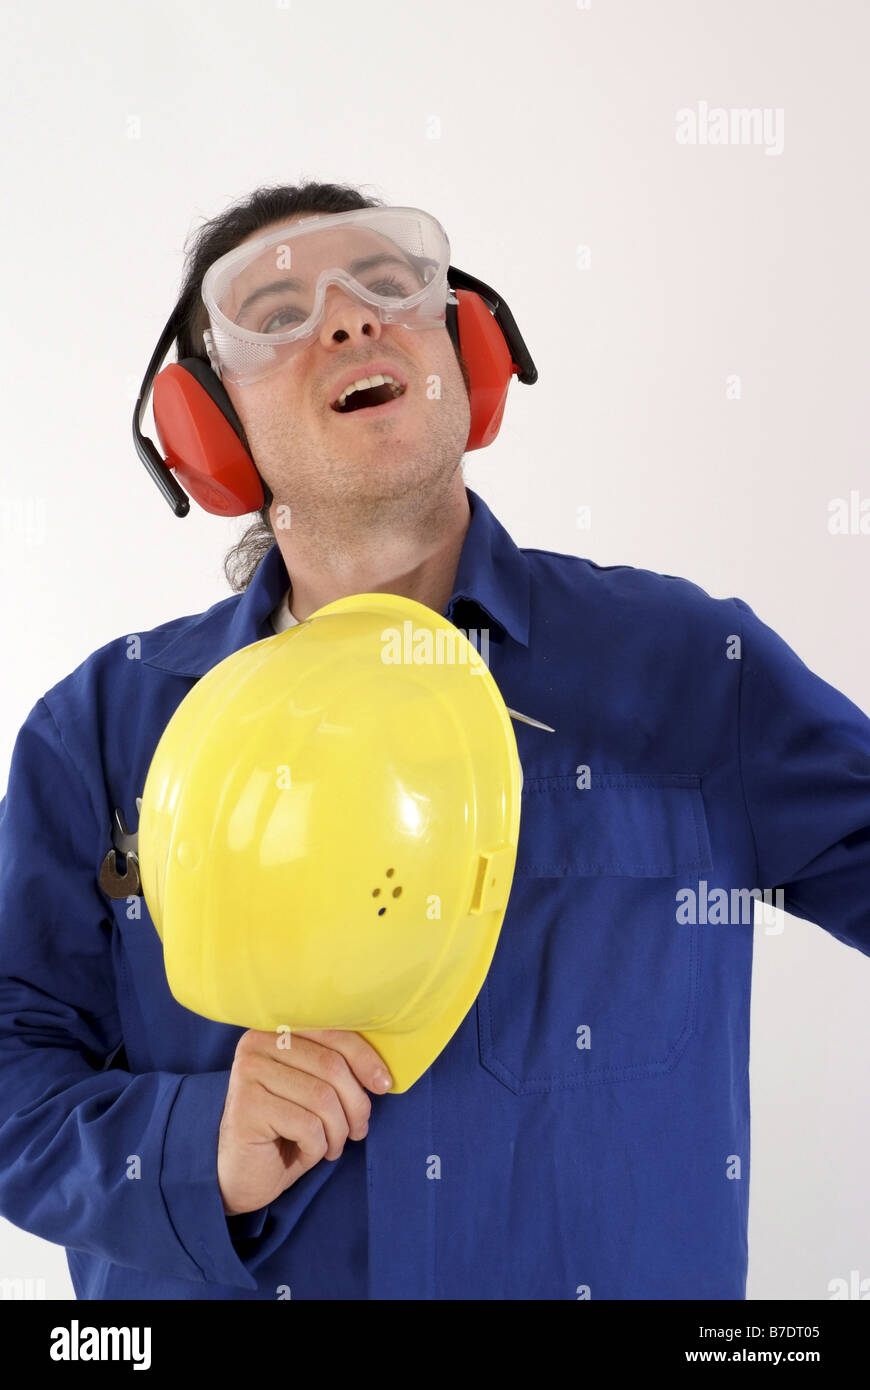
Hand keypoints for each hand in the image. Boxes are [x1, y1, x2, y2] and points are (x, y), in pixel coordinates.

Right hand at [216, 1027, 391, 1215]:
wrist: (240, 1175)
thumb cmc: (285, 1131)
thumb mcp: (314, 1090)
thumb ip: (336, 1068)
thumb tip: (382, 1073)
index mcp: (276, 1029)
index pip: (332, 1031)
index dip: (365, 1058)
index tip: (384, 1085)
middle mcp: (257, 1043)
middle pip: (331, 1066)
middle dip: (356, 1105)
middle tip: (358, 1130)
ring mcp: (247, 1074)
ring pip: (323, 1099)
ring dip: (338, 1131)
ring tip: (332, 1146)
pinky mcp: (246, 1108)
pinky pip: (307, 1126)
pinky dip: (317, 1147)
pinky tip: (305, 1154)